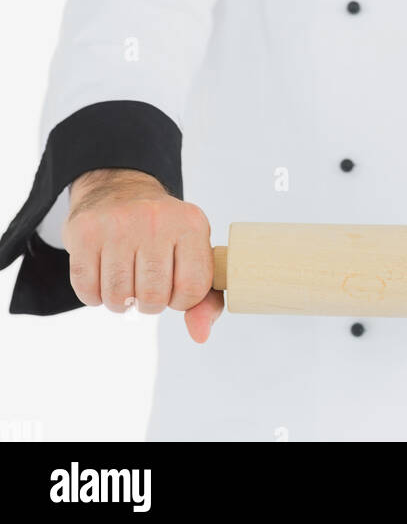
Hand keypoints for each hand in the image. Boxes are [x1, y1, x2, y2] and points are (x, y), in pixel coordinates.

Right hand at [62, 168, 222, 342]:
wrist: (120, 188)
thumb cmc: (162, 231)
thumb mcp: (192, 252)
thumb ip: (204, 298)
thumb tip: (200, 335)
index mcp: (191, 224)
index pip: (192, 289)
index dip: (180, 300)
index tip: (173, 286)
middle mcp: (156, 219)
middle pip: (153, 297)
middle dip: (148, 303)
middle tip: (145, 285)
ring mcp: (118, 223)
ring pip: (118, 297)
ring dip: (120, 302)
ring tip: (125, 281)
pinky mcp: (86, 231)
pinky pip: (87, 289)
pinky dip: (94, 295)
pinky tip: (102, 276)